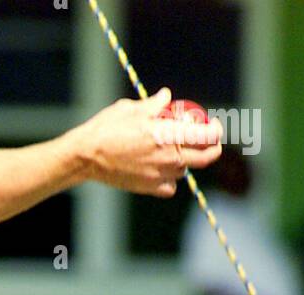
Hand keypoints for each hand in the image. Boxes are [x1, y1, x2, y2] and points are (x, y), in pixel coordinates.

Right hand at [77, 88, 222, 197]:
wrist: (87, 156)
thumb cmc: (107, 128)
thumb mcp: (132, 109)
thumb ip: (154, 105)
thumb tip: (166, 97)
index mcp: (169, 134)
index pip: (206, 135)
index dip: (215, 130)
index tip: (215, 126)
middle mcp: (169, 157)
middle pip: (205, 158)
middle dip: (212, 148)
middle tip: (210, 142)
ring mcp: (160, 175)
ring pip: (185, 171)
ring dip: (185, 162)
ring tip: (174, 152)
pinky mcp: (149, 188)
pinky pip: (170, 187)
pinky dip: (170, 180)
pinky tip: (163, 171)